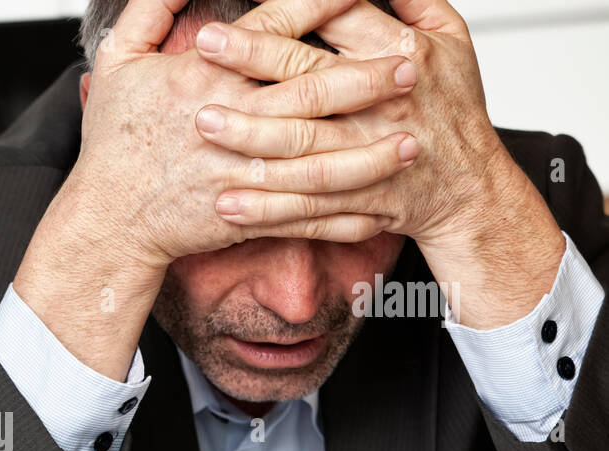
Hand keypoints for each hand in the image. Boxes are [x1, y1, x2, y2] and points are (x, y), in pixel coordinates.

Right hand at [13, 0, 420, 377]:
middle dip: (365, 80)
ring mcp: (239, 174)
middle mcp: (228, 124)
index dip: (320, 4)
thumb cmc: (112, 144)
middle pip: (310, 93)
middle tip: (410, 67)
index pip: (274, 31)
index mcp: (202, 80)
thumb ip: (151, 9)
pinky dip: (341, 217)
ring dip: (368, 153)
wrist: (107, 219)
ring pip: (317, 160)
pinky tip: (377, 207)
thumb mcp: (118, 62)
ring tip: (413, 140)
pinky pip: (302, 217)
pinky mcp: (244, 216)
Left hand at [194, 0, 565, 325]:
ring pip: (304, 148)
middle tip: (204, 48)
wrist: (469, 188)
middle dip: (253, 64)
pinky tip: (228, 203)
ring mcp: (371, 157)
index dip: (289, 9)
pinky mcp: (360, 202)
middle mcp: (384, 105)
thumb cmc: (452, 107)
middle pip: (311, 80)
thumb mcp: (451, 36)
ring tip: (203, 125)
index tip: (244, 10)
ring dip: (250, 139)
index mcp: (402, 54)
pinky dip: (268, 209)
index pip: (338, 19)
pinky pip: (308, 208)